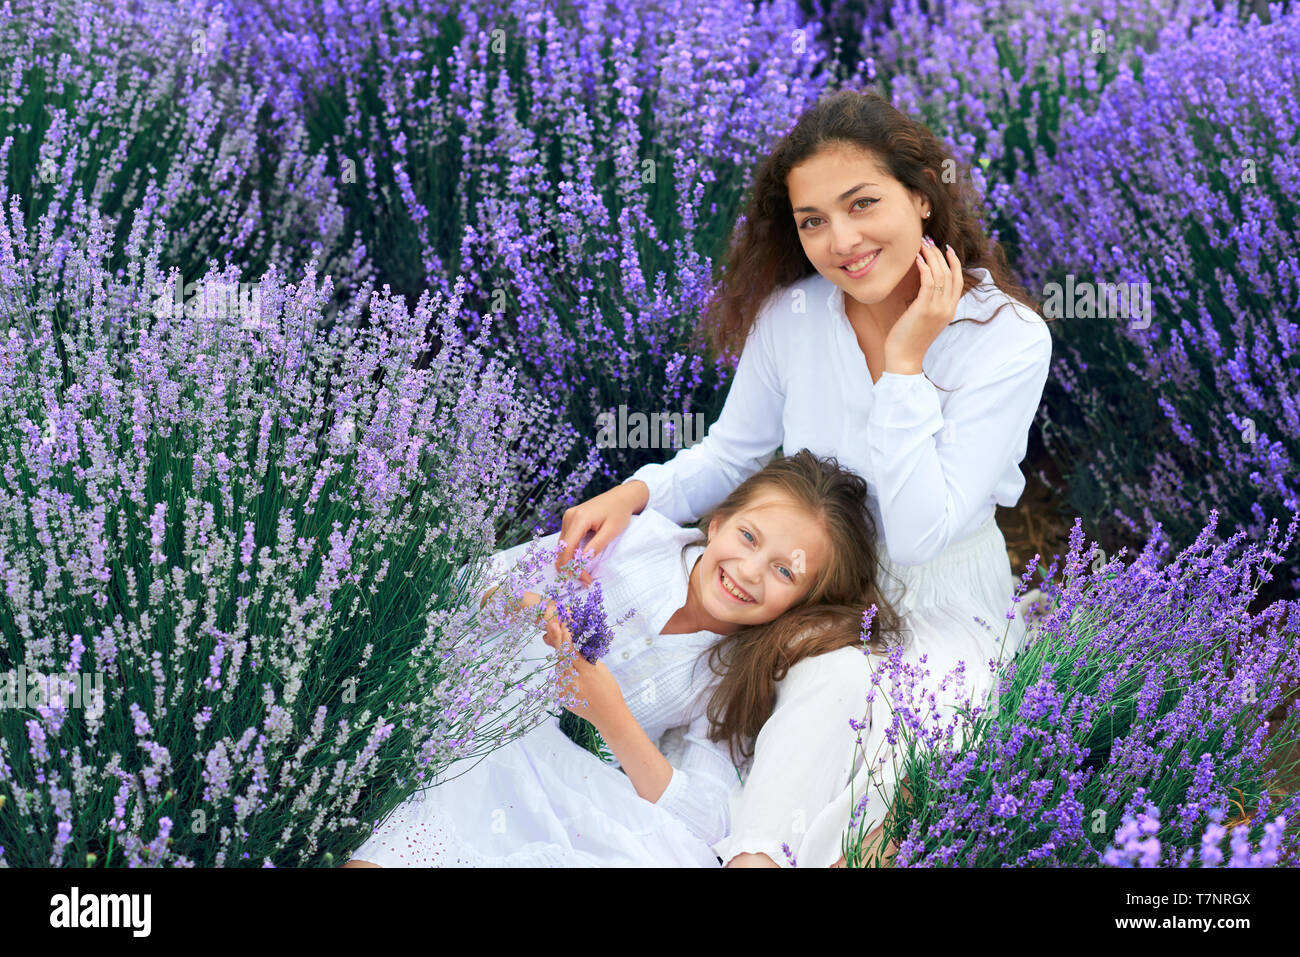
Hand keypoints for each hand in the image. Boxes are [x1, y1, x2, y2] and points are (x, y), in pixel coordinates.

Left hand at [542, 602, 628, 731]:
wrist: (609, 716)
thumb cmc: (609, 690)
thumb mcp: (601, 670)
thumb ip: (586, 659)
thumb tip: (573, 645)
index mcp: (586, 672)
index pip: (571, 650)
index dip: (565, 636)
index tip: (561, 623)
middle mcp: (573, 681)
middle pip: (560, 657)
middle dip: (557, 640)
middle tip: (552, 625)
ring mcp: (566, 691)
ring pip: (558, 668)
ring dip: (560, 657)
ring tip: (564, 650)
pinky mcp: (562, 698)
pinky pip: (559, 681)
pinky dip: (563, 673)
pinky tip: (570, 672)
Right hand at [554, 480, 649, 580]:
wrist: (621, 497)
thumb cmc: (619, 512)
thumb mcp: (611, 531)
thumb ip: (596, 546)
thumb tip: (582, 562)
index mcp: (578, 518)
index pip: (568, 548)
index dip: (573, 566)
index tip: (585, 579)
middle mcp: (569, 517)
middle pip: (562, 548)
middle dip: (570, 567)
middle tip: (585, 580)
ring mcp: (568, 517)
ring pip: (562, 546)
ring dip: (570, 561)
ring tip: (583, 573)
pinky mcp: (570, 519)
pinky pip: (566, 540)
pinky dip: (571, 552)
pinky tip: (580, 561)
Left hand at [882, 238, 962, 371]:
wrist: (904, 357)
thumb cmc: (909, 338)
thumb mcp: (925, 318)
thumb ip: (930, 303)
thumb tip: (926, 286)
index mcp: (950, 310)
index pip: (959, 280)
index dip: (954, 262)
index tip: (947, 248)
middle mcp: (948, 308)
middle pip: (950, 273)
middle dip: (940, 254)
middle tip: (929, 241)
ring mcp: (938, 309)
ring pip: (940, 275)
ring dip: (931, 257)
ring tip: (922, 245)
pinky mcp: (924, 309)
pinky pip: (928, 282)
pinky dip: (924, 267)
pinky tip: (916, 259)